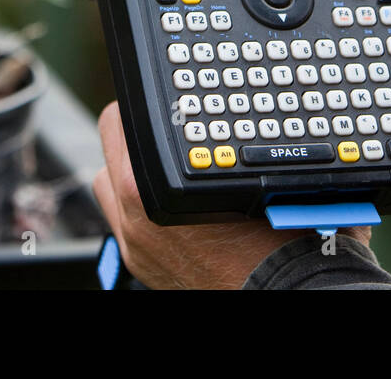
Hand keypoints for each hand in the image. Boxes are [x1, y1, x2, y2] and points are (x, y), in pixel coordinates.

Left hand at [92, 101, 372, 288]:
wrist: (283, 293)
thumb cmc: (284, 245)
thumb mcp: (270, 176)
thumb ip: (253, 143)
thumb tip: (259, 112)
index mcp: (158, 188)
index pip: (122, 121)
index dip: (143, 101)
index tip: (161, 97)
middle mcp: (137, 216)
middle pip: (108, 144)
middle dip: (132, 129)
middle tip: (161, 122)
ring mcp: (134, 242)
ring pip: (106, 183)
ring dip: (126, 168)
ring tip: (161, 162)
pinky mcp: (140, 265)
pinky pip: (120, 220)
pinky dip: (134, 206)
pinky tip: (167, 203)